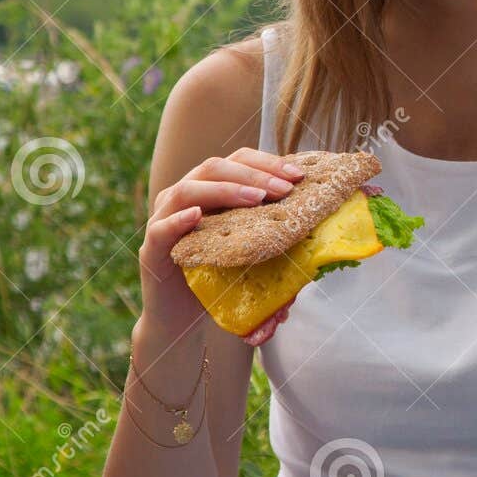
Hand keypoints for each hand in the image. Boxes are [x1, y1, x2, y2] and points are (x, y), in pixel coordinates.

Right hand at [139, 149, 305, 344]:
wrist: (184, 316)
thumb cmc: (224, 278)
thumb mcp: (256, 252)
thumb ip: (280, 242)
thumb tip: (324, 245)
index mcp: (212, 189)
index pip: (238, 160)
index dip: (268, 162)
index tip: (299, 174)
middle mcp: (185, 196)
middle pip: (216, 167)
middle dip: (255, 174)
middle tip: (285, 188)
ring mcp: (164, 218)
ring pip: (188, 189)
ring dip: (226, 190)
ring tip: (257, 199)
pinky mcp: (152, 247)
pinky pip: (162, 227)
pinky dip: (179, 219)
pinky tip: (196, 216)